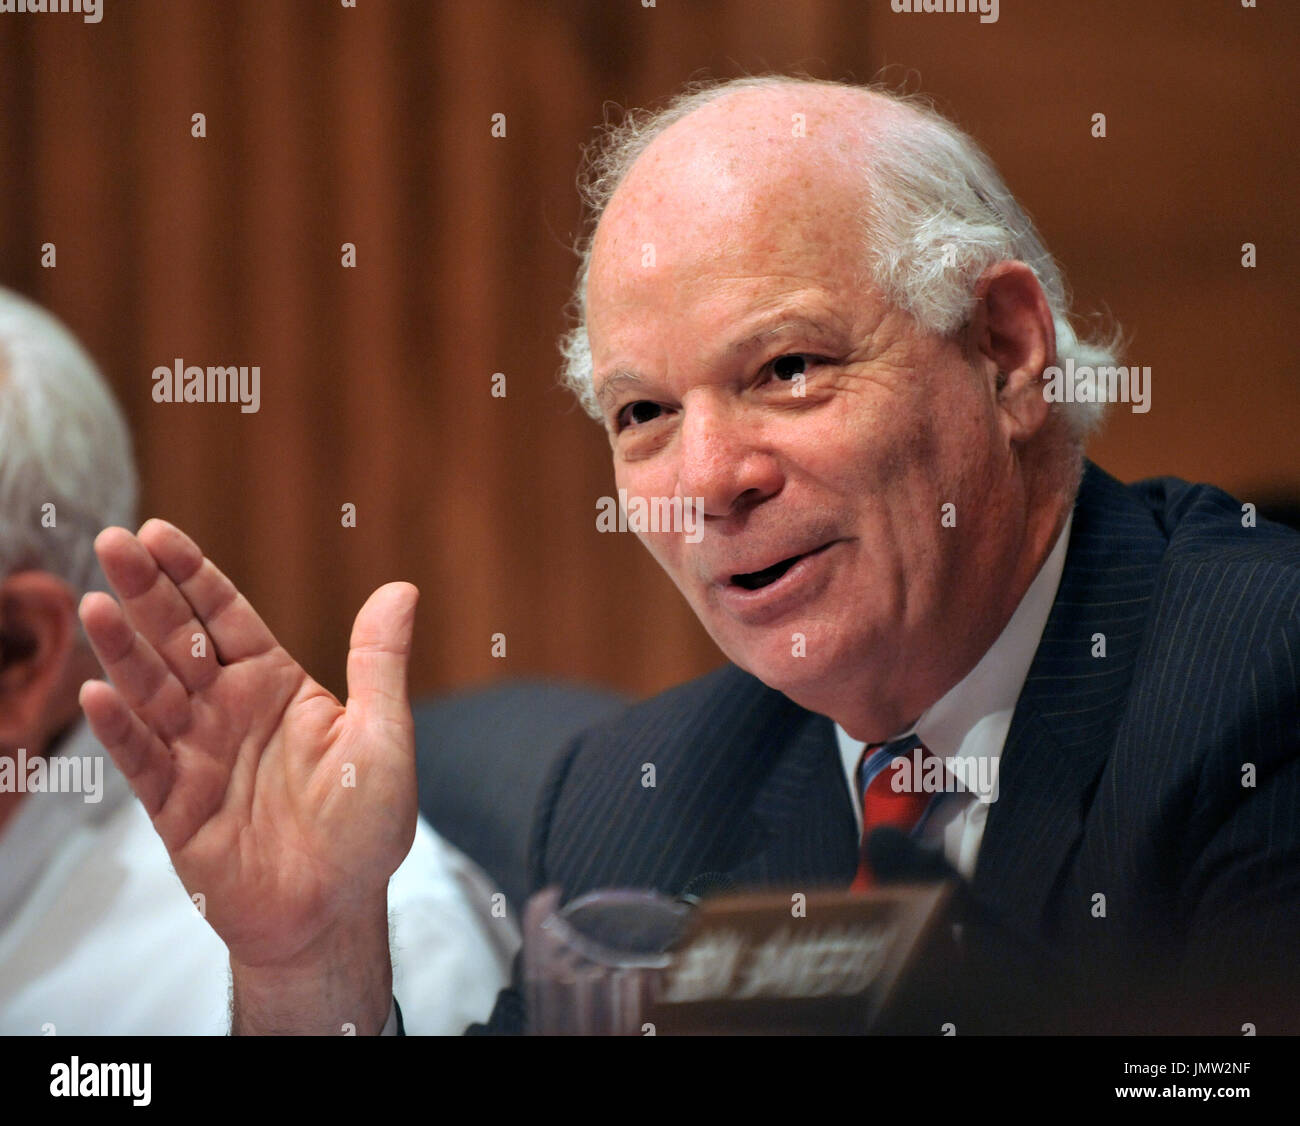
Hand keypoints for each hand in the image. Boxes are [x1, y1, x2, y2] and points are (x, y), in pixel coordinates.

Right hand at [78, 519, 418, 973]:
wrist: (334, 910)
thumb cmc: (365, 825)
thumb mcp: (383, 738)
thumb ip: (379, 665)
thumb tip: (403, 589)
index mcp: (275, 685)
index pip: (226, 616)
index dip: (193, 575)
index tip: (160, 533)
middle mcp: (227, 710)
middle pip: (179, 640)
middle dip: (147, 592)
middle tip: (113, 540)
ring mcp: (196, 754)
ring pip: (151, 692)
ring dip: (124, 650)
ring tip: (98, 604)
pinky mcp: (175, 806)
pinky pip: (144, 761)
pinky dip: (121, 730)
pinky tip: (99, 694)